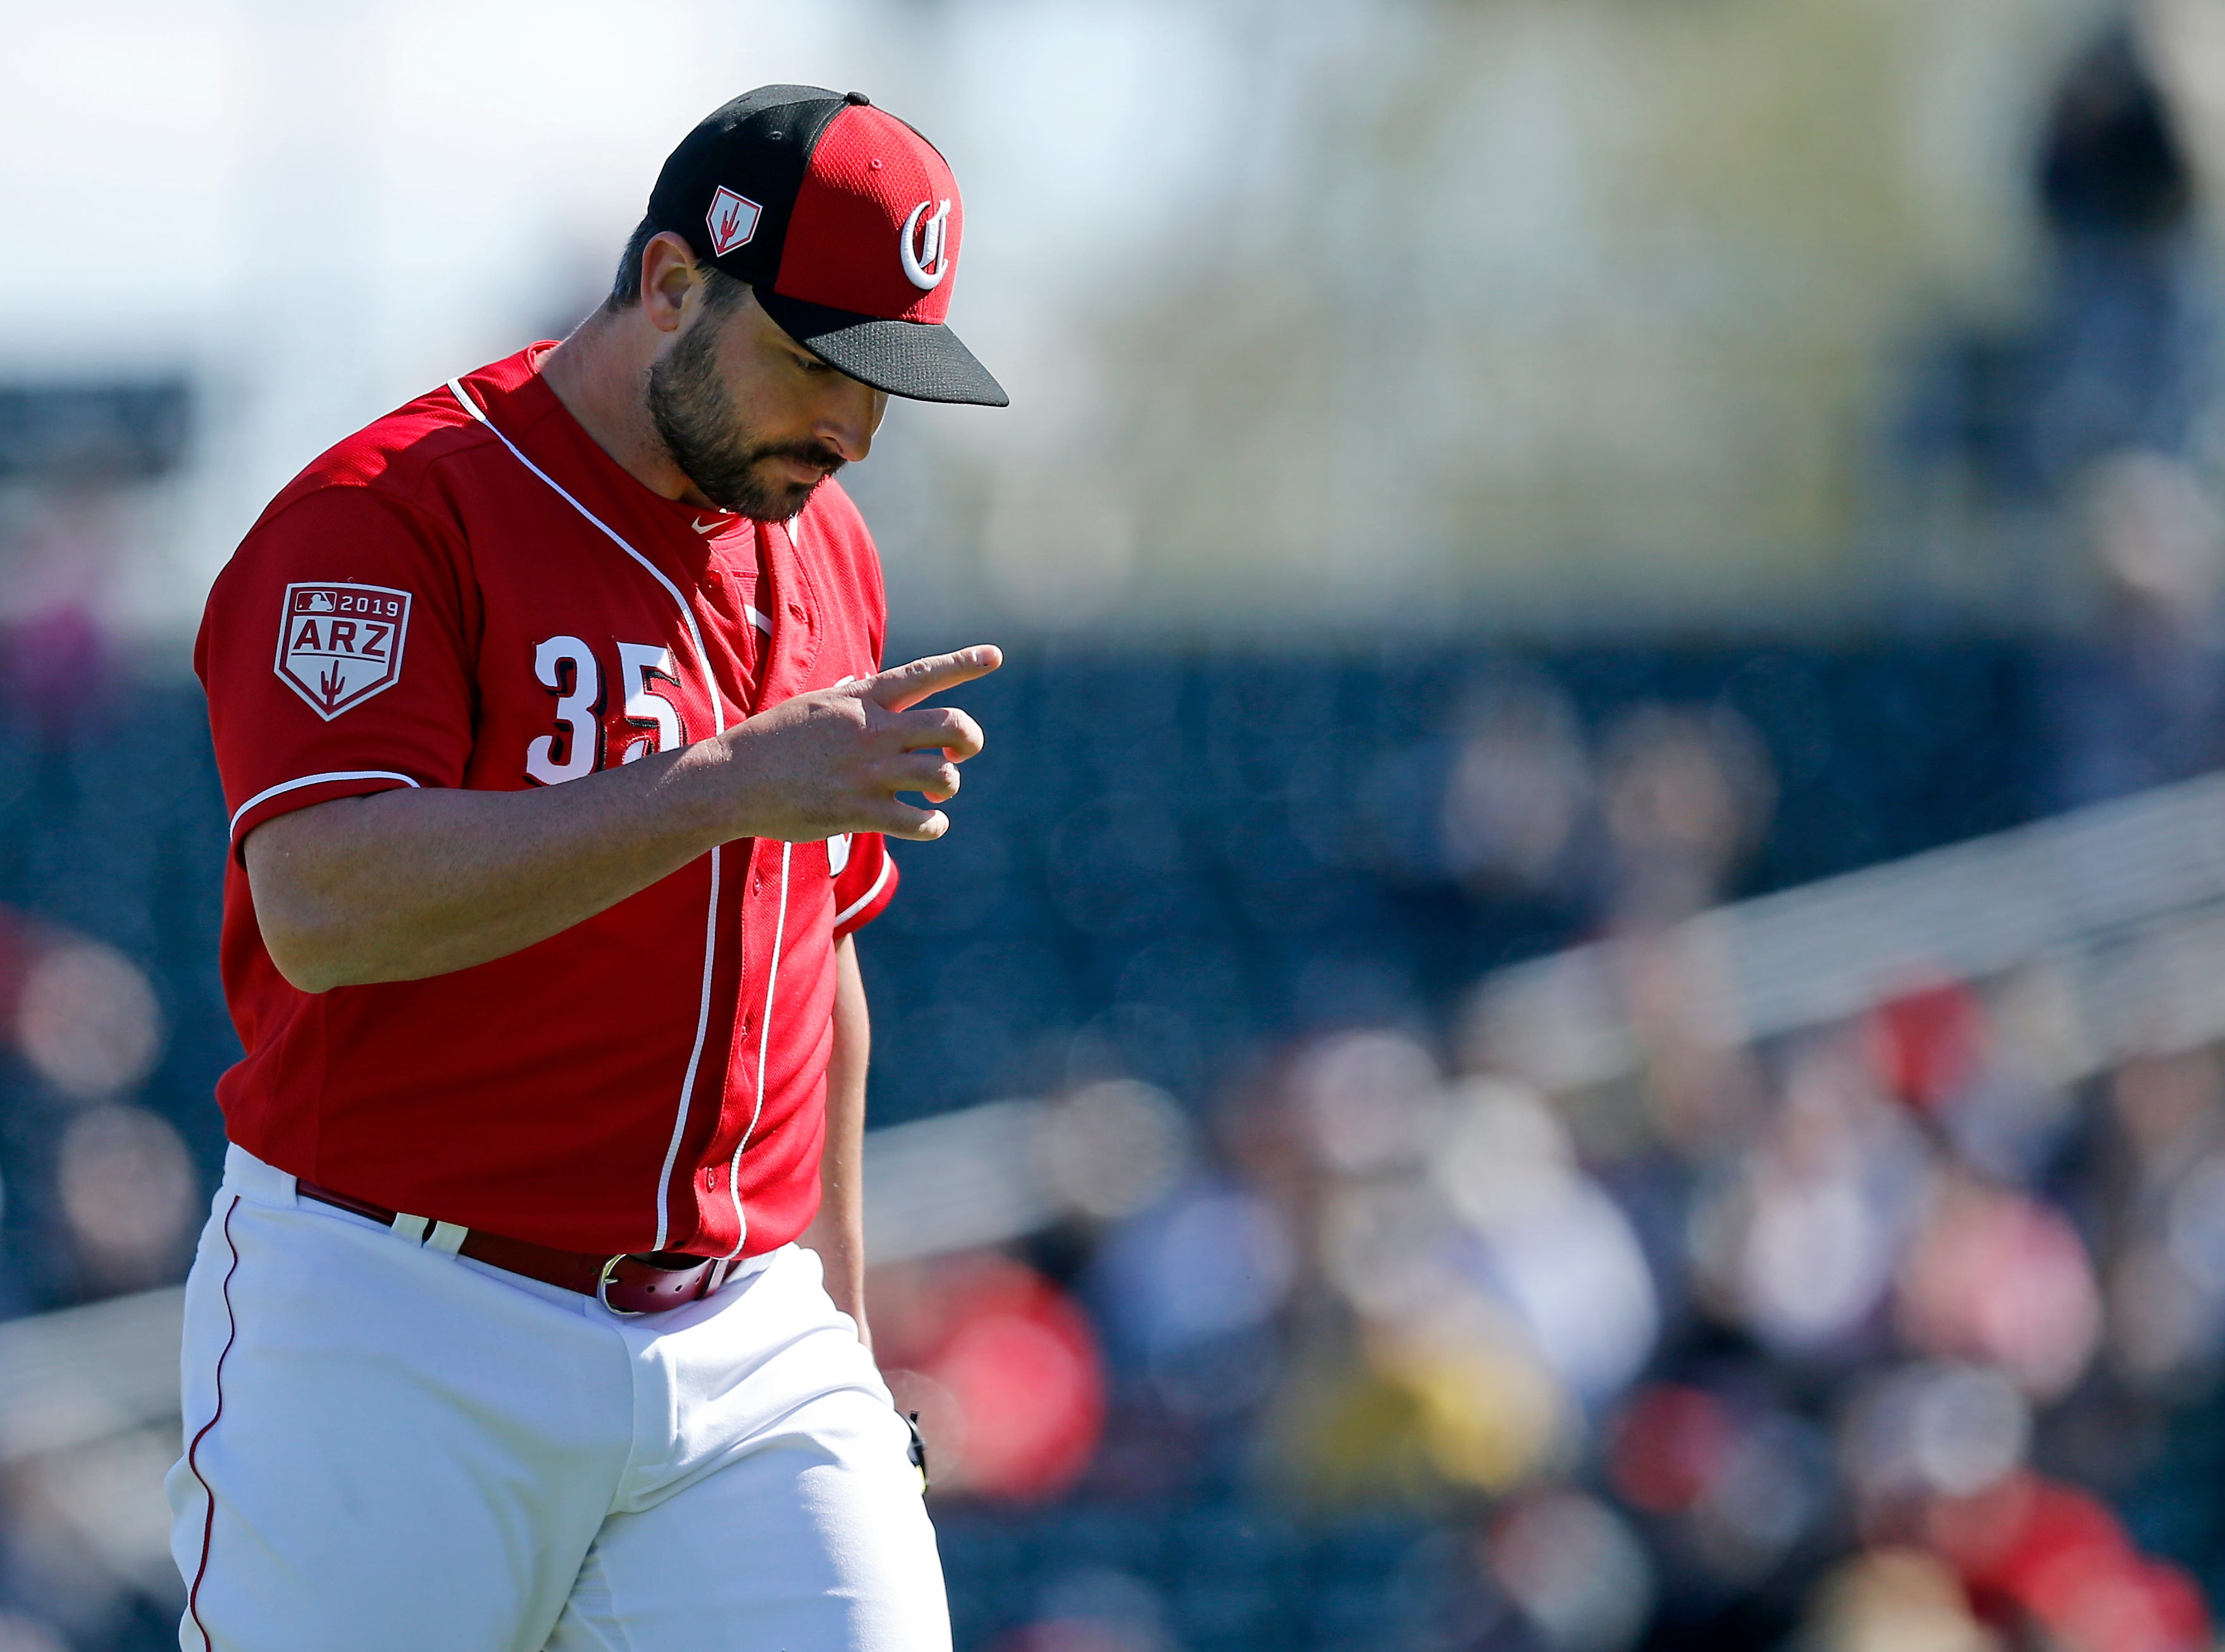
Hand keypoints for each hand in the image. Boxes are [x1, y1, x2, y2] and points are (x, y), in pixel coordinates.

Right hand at [712, 645, 1000, 841]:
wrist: (731, 780)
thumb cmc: (771, 741)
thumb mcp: (814, 704)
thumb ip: (854, 699)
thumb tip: (874, 691)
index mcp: (861, 700)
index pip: (922, 674)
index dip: (963, 664)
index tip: (995, 656)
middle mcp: (872, 732)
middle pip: (952, 725)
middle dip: (969, 739)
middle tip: (960, 752)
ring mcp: (868, 773)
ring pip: (942, 777)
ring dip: (948, 786)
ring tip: (936, 793)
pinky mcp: (859, 812)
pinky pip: (920, 822)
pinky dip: (934, 824)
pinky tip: (928, 822)